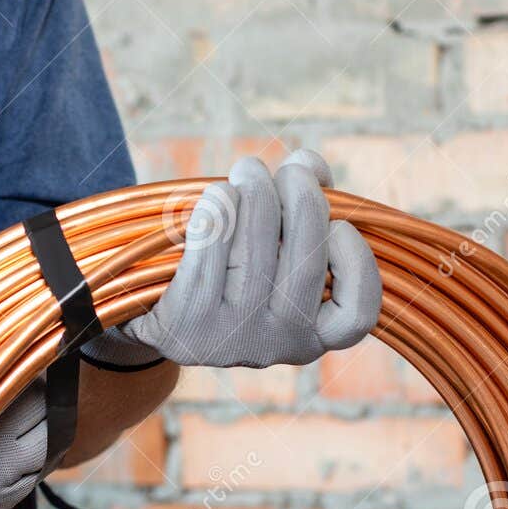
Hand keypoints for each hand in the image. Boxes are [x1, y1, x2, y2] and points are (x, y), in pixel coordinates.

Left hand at [83, 149, 380, 368]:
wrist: (150, 312)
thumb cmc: (231, 271)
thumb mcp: (277, 251)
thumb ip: (307, 209)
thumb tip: (312, 165)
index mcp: (311, 336)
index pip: (356, 314)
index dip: (357, 263)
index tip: (341, 226)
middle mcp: (275, 344)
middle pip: (305, 259)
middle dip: (302, 196)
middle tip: (291, 170)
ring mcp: (230, 337)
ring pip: (257, 245)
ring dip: (255, 191)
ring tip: (249, 170)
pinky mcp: (187, 321)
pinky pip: (211, 244)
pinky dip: (218, 208)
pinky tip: (218, 195)